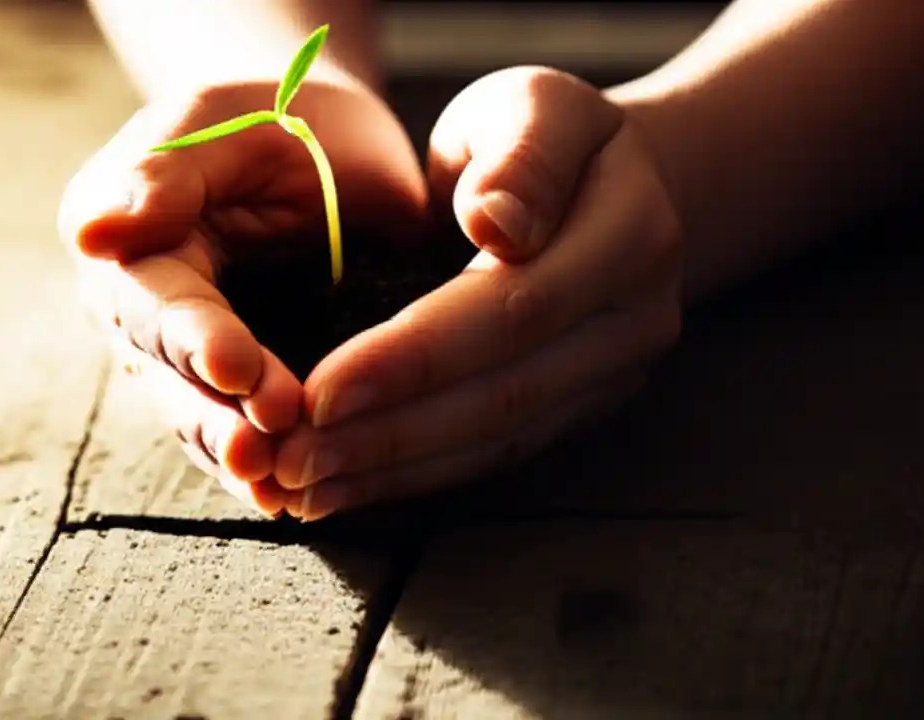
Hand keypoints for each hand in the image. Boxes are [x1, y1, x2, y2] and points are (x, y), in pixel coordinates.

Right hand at [57, 80, 425, 515]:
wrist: (324, 146)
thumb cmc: (271, 119)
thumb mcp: (218, 121)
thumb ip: (164, 172)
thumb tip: (94, 233)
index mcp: (127, 248)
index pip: (157, 304)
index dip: (197, 339)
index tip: (238, 368)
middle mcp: (144, 316)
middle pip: (172, 380)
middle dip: (217, 418)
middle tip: (262, 451)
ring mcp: (189, 361)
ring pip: (202, 421)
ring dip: (236, 460)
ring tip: (279, 489)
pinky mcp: (242, 388)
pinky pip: (242, 435)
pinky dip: (266, 471)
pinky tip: (295, 499)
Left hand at [273, 68, 683, 520]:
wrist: (613, 186)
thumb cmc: (545, 137)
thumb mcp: (535, 105)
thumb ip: (522, 156)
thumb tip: (498, 224)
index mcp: (627, 236)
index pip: (509, 312)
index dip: (412, 358)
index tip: (320, 391)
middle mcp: (632, 322)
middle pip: (499, 397)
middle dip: (386, 436)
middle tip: (292, 460)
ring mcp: (610, 378)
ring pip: (492, 442)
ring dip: (390, 472)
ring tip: (301, 488)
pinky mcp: (574, 410)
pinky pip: (488, 455)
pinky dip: (410, 477)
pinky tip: (342, 488)